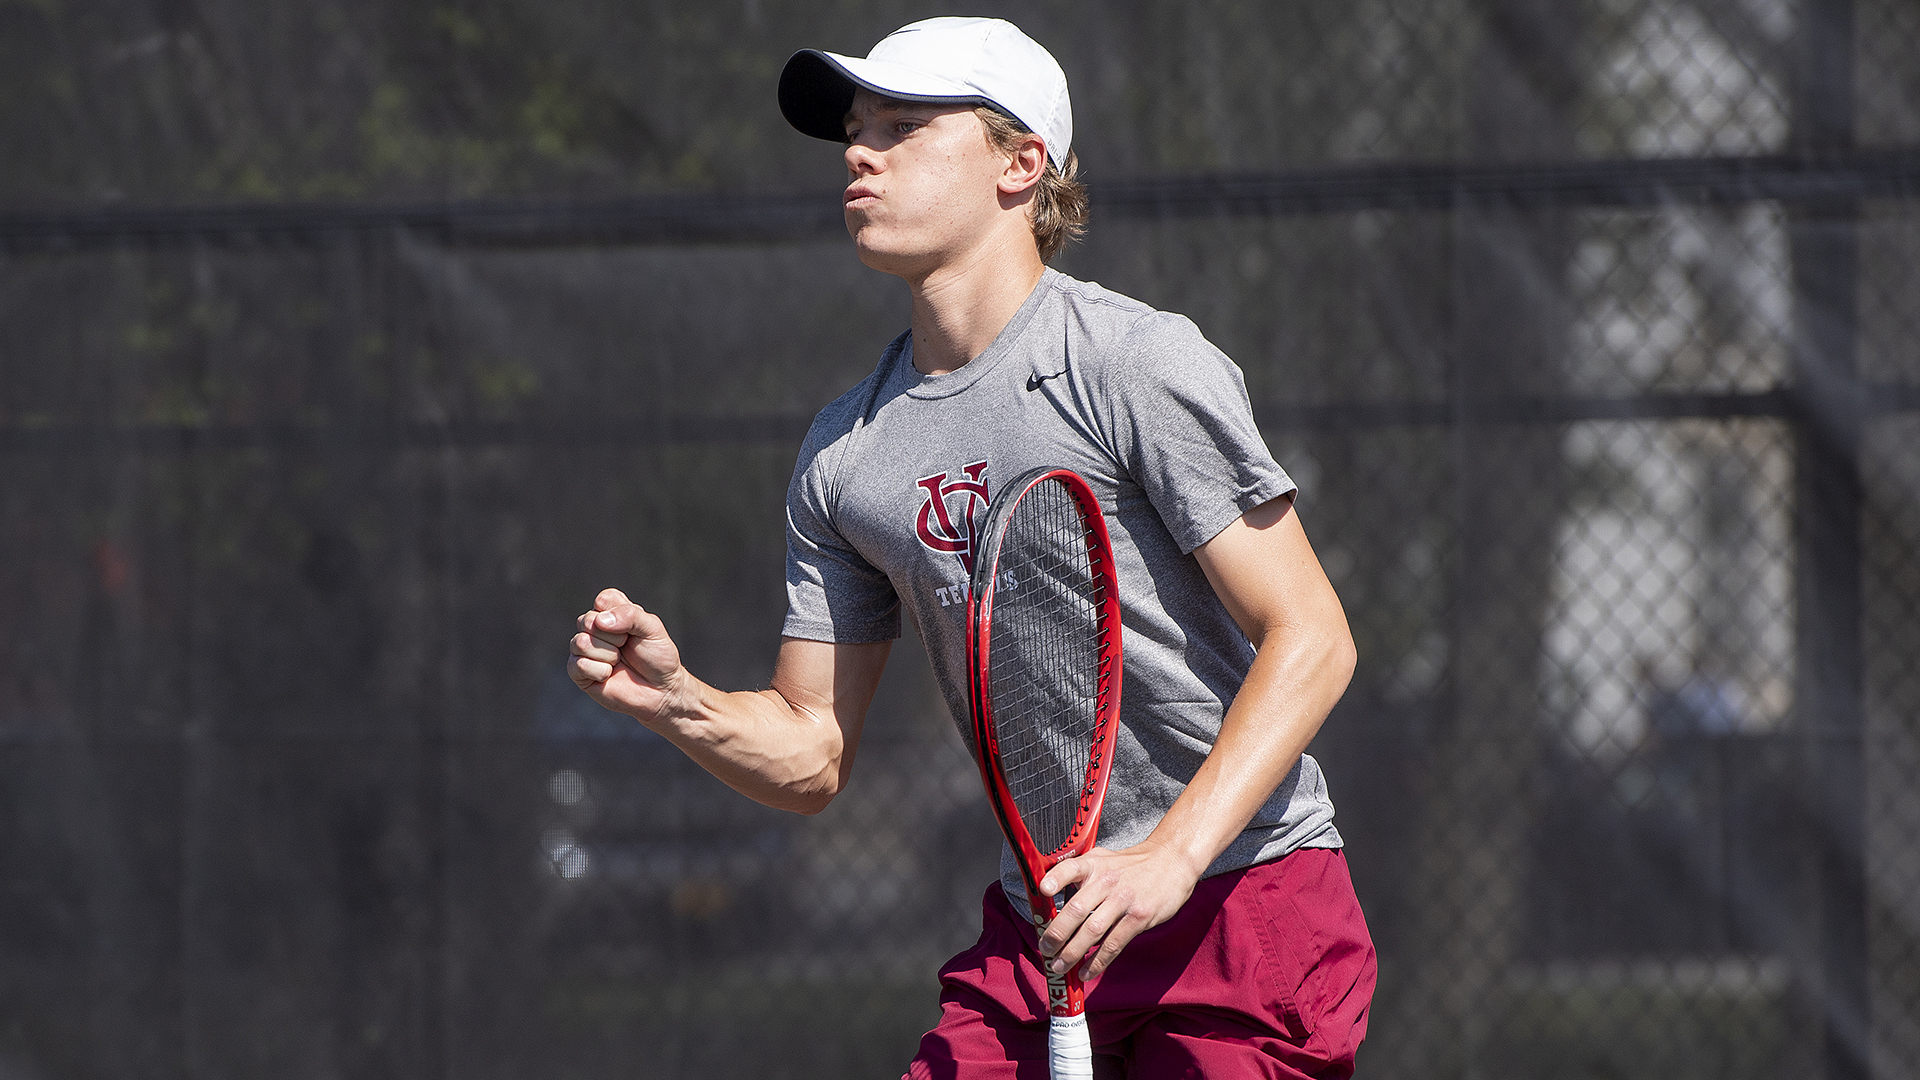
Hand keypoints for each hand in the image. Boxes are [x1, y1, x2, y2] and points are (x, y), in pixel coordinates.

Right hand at [568, 588, 692, 721]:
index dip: (619, 614)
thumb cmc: (657, 657)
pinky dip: (600, 671)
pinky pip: (578, 665)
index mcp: (612, 612)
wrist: (661, 690)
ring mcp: (585, 650)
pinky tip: (609, 675)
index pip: (603, 600)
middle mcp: (594, 628)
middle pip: (587, 620)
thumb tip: (599, 621)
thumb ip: (630, 615)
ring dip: (607, 654)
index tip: (634, 629)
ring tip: (619, 661)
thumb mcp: (653, 629)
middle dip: (614, 637)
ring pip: (580, 642)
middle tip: (627, 646)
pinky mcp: (579, 672)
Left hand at [1035, 838, 1203, 979]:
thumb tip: (1049, 892)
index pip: (1070, 868)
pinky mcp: (1139, 917)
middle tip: (1045, 949)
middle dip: (1056, 933)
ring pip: (1093, 931)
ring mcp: (1123, 900)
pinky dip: (1097, 961)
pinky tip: (1086, 972)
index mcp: (1094, 864)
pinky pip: (1114, 944)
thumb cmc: (1133, 864)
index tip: (1042, 891)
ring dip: (1073, 952)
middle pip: (1077, 909)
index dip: (1055, 879)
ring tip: (1059, 966)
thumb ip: (1080, 871)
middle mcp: (1106, 881)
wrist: (1172, 862)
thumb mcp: (1104, 858)